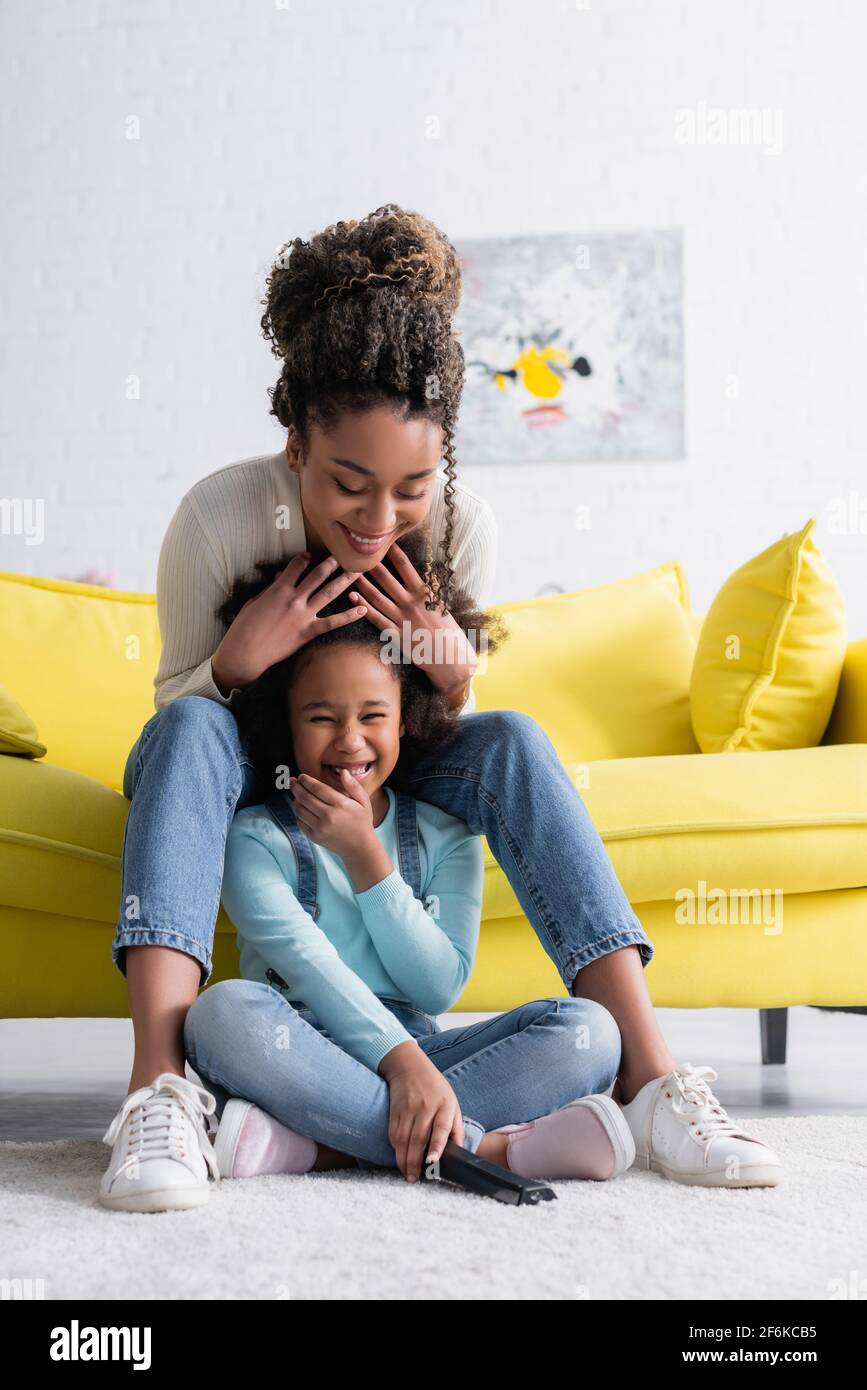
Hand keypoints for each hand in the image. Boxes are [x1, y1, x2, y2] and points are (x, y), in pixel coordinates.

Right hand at [211, 553, 367, 692]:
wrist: (245, 652)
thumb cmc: (245, 626)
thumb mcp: (255, 601)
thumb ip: (270, 588)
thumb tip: (279, 577)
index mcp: (278, 589)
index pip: (296, 566)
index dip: (304, 558)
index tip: (311, 554)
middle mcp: (294, 598)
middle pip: (317, 575)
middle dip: (331, 563)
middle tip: (343, 555)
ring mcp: (303, 615)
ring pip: (329, 593)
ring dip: (344, 580)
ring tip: (356, 571)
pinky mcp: (308, 632)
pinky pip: (332, 622)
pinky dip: (348, 616)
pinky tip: (362, 609)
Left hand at [288, 768, 376, 860]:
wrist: (359, 847)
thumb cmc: (362, 821)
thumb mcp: (364, 801)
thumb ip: (353, 785)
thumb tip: (342, 772)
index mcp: (340, 804)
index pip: (317, 788)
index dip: (307, 781)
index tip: (302, 776)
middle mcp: (328, 816)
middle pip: (305, 797)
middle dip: (296, 787)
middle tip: (293, 781)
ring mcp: (320, 827)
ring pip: (299, 809)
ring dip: (295, 799)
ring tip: (296, 794)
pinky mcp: (314, 836)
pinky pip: (300, 822)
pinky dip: (298, 813)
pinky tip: (301, 808)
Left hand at [347, 541, 476, 696]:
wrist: (452, 659)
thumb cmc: (450, 632)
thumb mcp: (443, 607)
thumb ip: (428, 593)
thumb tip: (420, 578)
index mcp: (425, 594)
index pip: (406, 567)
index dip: (393, 553)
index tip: (384, 542)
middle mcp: (411, 604)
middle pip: (387, 580)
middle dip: (371, 565)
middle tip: (358, 553)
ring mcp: (402, 620)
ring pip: (377, 597)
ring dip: (362, 584)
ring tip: (349, 572)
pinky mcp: (396, 635)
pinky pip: (376, 619)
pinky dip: (363, 608)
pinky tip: (352, 598)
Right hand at [377, 1043, 464, 1181]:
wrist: (410, 1067)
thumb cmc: (436, 1089)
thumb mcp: (453, 1104)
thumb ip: (456, 1128)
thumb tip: (458, 1151)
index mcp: (444, 1105)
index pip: (440, 1128)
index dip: (436, 1146)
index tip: (432, 1162)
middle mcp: (425, 1107)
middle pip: (418, 1138)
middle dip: (415, 1162)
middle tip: (415, 1179)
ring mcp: (408, 1108)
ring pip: (403, 1139)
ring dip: (403, 1160)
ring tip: (407, 1175)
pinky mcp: (395, 1111)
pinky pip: (394, 1134)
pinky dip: (396, 1148)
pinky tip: (400, 1157)